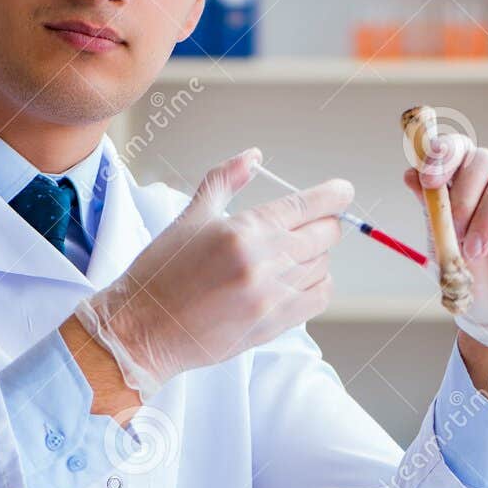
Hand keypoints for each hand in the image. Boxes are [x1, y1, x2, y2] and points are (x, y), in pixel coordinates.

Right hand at [76, 149, 353, 395]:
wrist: (143, 329)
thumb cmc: (160, 273)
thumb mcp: (190, 217)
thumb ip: (225, 181)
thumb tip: (254, 157)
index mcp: (245, 230)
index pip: (307, 205)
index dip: (334, 195)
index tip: (343, 191)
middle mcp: (264, 262)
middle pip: (324, 234)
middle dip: (325, 223)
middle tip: (313, 222)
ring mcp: (273, 296)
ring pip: (322, 265)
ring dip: (315, 255)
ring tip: (292, 253)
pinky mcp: (275, 324)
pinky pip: (319, 297)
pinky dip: (317, 284)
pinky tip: (299, 278)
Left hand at [404, 134, 487, 342]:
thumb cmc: (475, 275)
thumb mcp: (444, 246)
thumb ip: (432, 211)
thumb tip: (409, 174)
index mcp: (462, 183)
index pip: (454, 149)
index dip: (441, 155)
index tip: (429, 180)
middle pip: (479, 159)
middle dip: (463, 197)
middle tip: (456, 233)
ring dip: (486, 216)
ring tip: (477, 251)